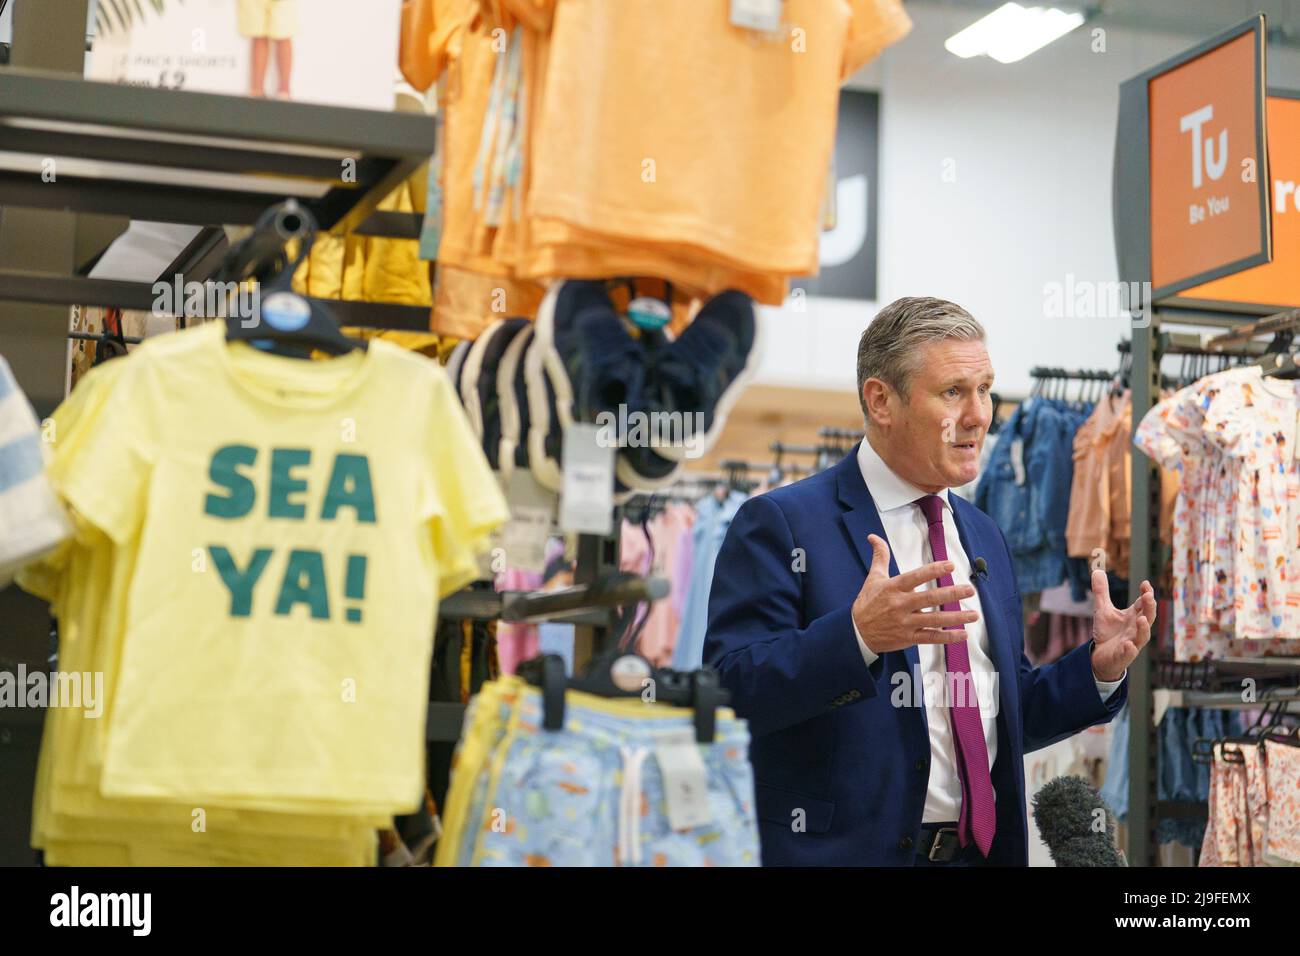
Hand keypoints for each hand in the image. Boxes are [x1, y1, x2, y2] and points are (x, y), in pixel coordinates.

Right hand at [851, 534, 978, 654]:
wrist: (857, 631)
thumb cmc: (867, 602)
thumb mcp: (873, 578)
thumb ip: (880, 556)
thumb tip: (873, 537)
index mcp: (893, 588)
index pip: (915, 577)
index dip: (933, 571)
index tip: (950, 566)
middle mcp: (900, 605)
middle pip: (929, 598)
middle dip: (951, 594)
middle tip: (970, 590)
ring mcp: (905, 623)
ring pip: (934, 620)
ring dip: (956, 617)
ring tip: (974, 614)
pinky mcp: (908, 638)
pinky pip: (930, 637)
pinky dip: (947, 637)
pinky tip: (962, 634)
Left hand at [1090, 569, 1154, 681]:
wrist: (1100, 657)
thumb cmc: (1107, 633)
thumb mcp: (1102, 610)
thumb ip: (1102, 592)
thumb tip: (1097, 570)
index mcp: (1133, 617)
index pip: (1143, 604)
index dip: (1146, 594)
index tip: (1145, 583)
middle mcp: (1135, 629)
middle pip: (1148, 617)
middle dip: (1149, 608)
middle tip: (1148, 596)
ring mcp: (1131, 643)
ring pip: (1142, 636)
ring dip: (1144, 628)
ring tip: (1142, 619)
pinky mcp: (1123, 656)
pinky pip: (1129, 653)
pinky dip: (1130, 649)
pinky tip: (1129, 645)